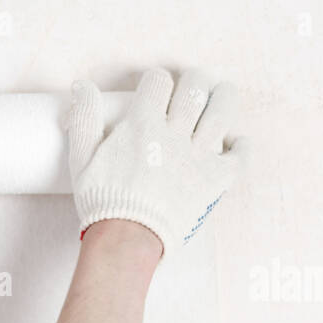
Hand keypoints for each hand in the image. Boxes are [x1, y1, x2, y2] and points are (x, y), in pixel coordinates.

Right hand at [62, 68, 247, 259]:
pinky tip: (236, 143)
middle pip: (195, 87)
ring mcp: (198, 155)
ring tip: (220, 97)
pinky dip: (241, 146)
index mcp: (142, 124)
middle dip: (193, 83)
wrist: (125, 240)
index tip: (155, 89)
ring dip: (223, 98)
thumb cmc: (102, 202)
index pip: (158, 81)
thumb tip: (82, 86)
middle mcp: (174, 133)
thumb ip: (83, 119)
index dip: (156, 81)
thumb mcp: (81, 159)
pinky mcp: (215, 179)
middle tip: (190, 90)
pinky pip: (241, 155)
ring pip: (223, 110)